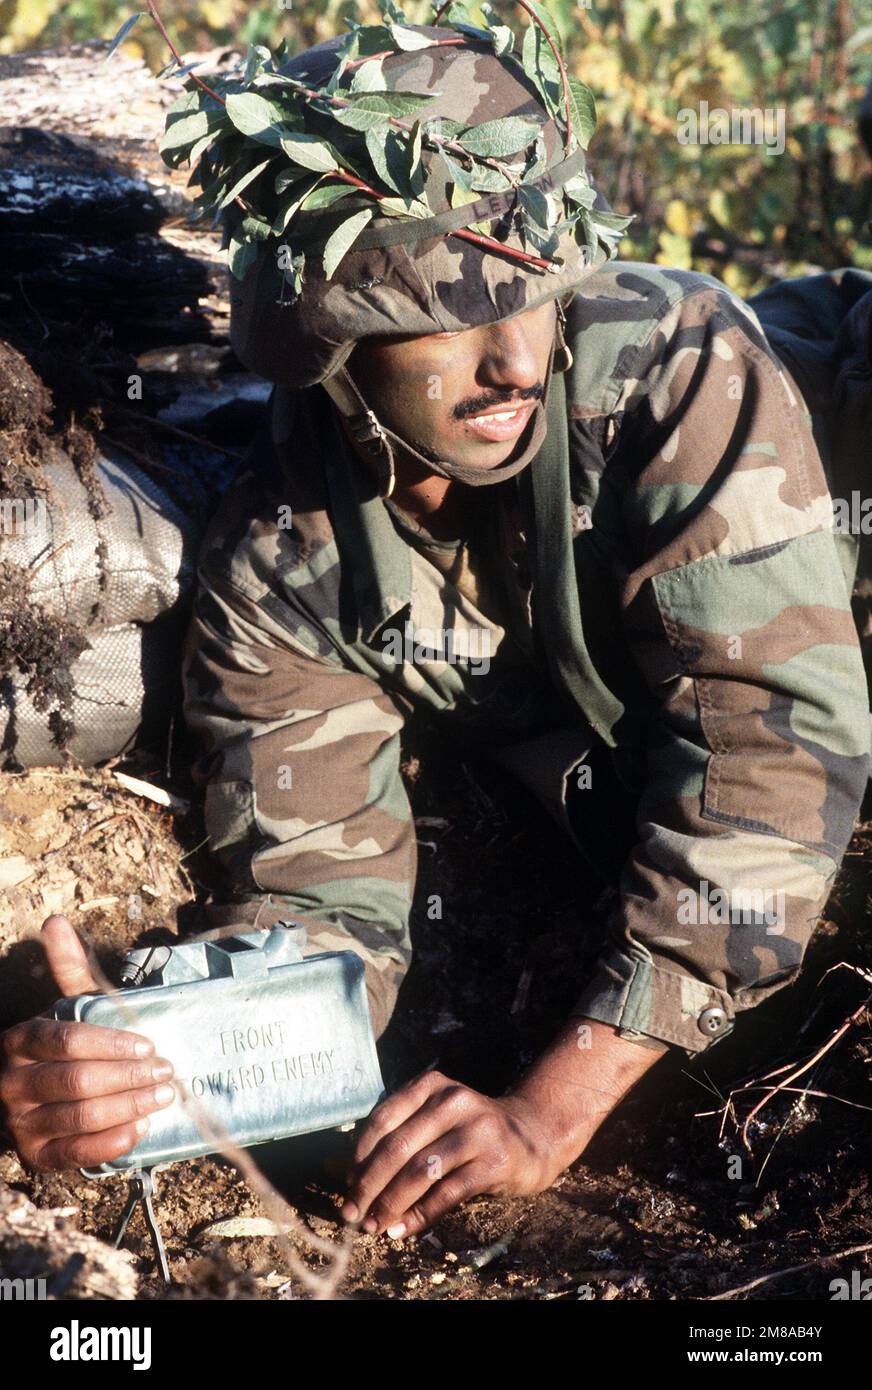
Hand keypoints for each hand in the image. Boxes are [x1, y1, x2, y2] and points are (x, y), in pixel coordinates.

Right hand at [0, 915, 174, 1171]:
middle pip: (76, 1080)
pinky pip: (75, 1154)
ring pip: (79, 1116)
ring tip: (165, 1095)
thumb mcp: (67, 1009)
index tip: (149, 1043)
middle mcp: (11, 1084)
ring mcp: (21, 1124)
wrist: (36, 1103)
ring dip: (128, 1106)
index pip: (65, 1040)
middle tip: (166, 1071)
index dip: (110, 1043)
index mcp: (18, 1041)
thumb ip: (68, 969)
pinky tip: (141, 1128)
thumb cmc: (64, 1049)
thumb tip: (55, 922)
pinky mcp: (36, 1157)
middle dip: (128, 1076)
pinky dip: (111, 1142)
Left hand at [339, 1068, 575, 1239]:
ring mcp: (477, 1130)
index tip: (346, 1187)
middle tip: (351, 1214)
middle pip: (397, 1148)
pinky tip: (403, 1229)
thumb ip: (394, 1137)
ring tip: (375, 1226)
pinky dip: (420, 1215)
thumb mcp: (433, 1120)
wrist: (533, 1135)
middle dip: (368, 1186)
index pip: (382, 1119)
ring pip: (420, 1172)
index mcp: (432, 1085)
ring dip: (390, 1204)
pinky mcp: (495, 1162)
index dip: (358, 1157)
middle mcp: (454, 1101)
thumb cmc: (469, 1131)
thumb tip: (339, 1171)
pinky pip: (447, 1193)